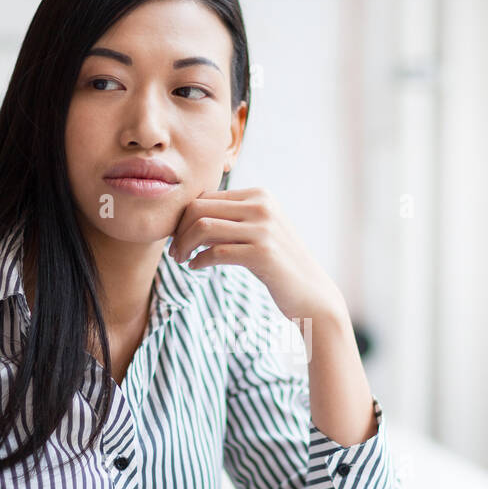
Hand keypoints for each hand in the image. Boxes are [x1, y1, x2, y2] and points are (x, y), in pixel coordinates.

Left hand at [170, 187, 343, 320]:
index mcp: (260, 195)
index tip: (178, 237)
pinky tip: (195, 268)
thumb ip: (229, 221)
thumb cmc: (279, 265)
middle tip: (175, 251)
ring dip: (184, 245)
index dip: (184, 217)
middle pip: (199, 208)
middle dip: (179, 230)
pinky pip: (216, 252)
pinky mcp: (262, 254)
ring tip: (181, 260)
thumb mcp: (257, 233)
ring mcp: (263, 229)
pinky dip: (198, 260)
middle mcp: (262, 206)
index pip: (206, 196)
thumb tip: (187, 218)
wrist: (312, 293)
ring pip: (203, 227)